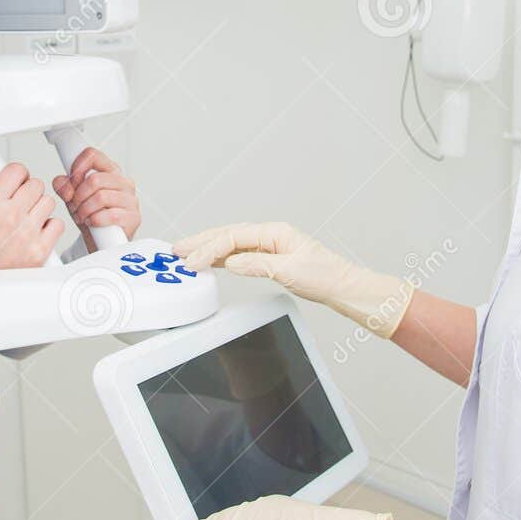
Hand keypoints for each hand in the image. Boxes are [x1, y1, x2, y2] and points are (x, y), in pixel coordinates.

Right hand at [0, 161, 63, 271]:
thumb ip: (0, 197)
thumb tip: (18, 182)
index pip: (16, 171)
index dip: (21, 176)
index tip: (20, 182)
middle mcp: (9, 216)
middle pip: (37, 185)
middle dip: (32, 194)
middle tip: (24, 206)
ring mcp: (27, 232)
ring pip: (49, 202)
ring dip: (42, 210)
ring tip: (29, 223)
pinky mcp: (40, 249)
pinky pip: (58, 224)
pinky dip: (51, 229)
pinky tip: (38, 235)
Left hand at [52, 147, 140, 252]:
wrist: (103, 242)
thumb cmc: (93, 216)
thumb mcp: (74, 199)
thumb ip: (65, 188)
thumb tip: (61, 182)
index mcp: (111, 172)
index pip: (93, 155)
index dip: (78, 166)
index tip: (71, 179)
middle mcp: (123, 183)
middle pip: (95, 179)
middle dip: (79, 195)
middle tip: (75, 205)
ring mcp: (130, 200)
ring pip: (101, 197)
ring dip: (85, 209)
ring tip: (82, 215)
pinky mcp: (133, 217)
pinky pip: (109, 215)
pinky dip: (95, 220)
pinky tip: (92, 222)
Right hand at [173, 222, 414, 337]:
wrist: (344, 287)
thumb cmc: (325, 277)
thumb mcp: (290, 272)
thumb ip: (258, 265)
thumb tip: (232, 262)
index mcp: (275, 232)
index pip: (233, 237)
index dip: (209, 249)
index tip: (192, 262)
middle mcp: (271, 235)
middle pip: (228, 235)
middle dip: (201, 242)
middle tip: (175, 250)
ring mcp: (270, 246)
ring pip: (231, 243)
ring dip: (208, 248)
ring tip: (185, 254)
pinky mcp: (271, 258)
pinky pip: (240, 254)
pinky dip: (221, 257)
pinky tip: (210, 261)